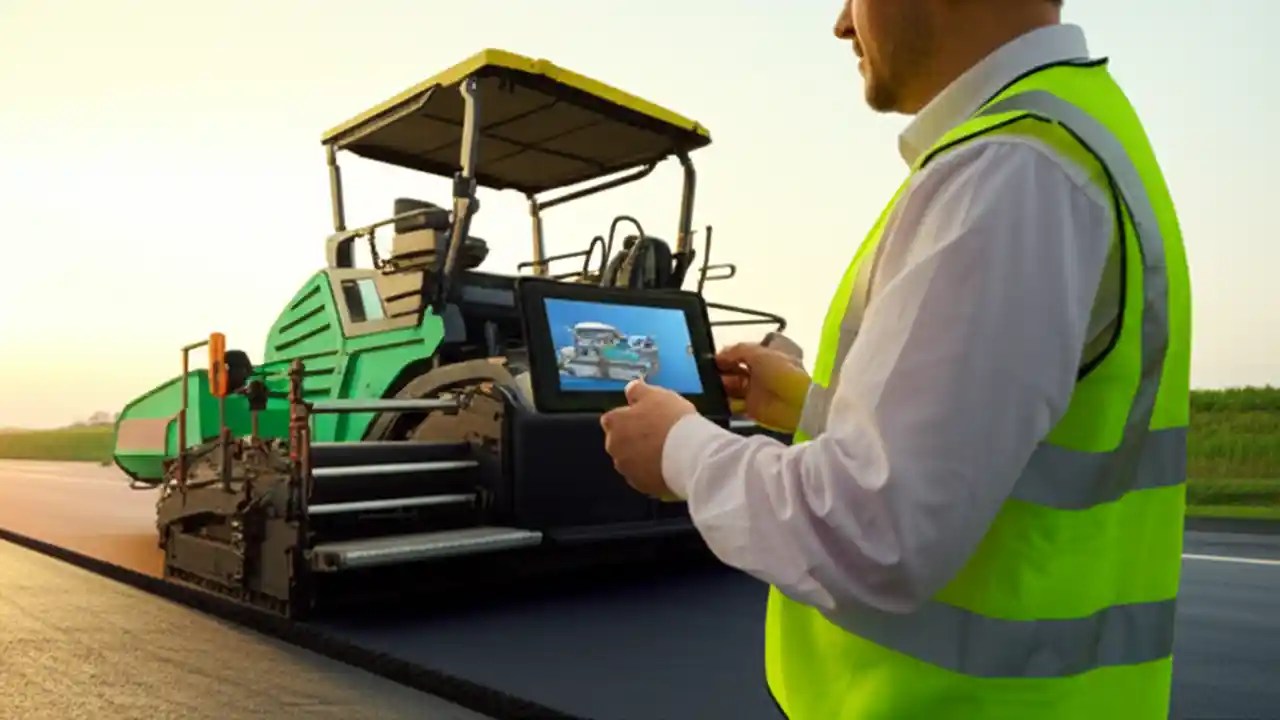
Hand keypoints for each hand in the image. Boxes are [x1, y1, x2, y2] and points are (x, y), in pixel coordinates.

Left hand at [600, 379, 696, 497]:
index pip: (613, 419)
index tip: (645, 417)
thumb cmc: (671, 420)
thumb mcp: (656, 395)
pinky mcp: (640, 485)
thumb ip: (638, 391)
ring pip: (631, 460)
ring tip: (666, 450)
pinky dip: (651, 471)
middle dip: (633, 438)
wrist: (690, 454)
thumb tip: (630, 389)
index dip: (629, 417)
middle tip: (657, 433)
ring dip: (642, 455)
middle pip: (620, 441)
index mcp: (614, 423)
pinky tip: (667, 464)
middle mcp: (614, 447)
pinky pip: (643, 476)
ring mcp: (626, 468)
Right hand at [716, 342, 810, 433]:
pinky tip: (714, 397)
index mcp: (768, 354)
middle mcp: (761, 371)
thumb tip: (719, 355)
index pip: (744, 351)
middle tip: (708, 371)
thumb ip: (738, 350)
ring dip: (721, 384)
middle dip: (723, 368)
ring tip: (710, 384)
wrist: (795, 404)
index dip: (730, 353)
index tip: (715, 356)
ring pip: (733, 385)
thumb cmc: (781, 372)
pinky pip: (733, 403)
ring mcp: (756, 389)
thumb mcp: (760, 353)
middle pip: (736, 368)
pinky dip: (724, 401)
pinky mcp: (752, 407)